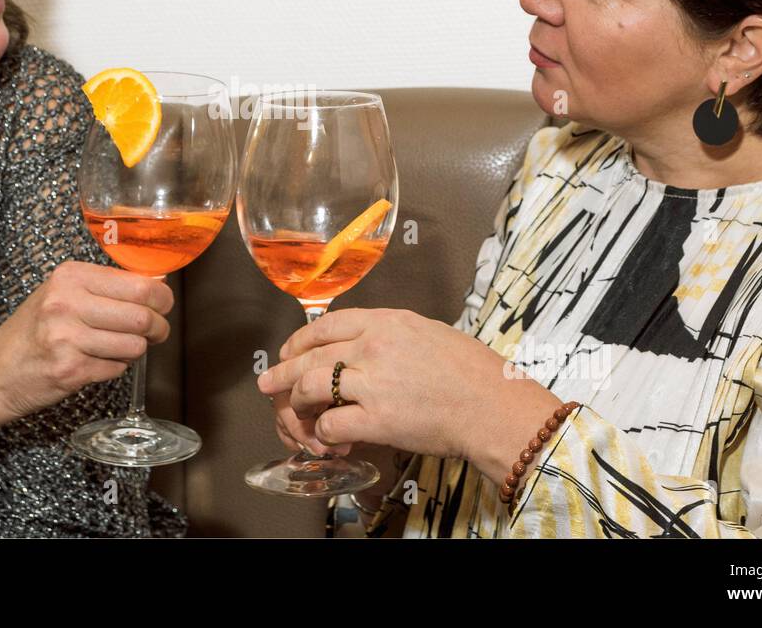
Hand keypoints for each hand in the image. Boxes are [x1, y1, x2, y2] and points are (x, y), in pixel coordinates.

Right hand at [0, 260, 173, 428]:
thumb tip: (159, 282)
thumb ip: (107, 287)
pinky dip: (115, 368)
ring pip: (135, 345)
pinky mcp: (70, 369)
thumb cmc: (31, 333)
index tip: (163, 306)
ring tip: (119, 348)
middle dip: (159, 327)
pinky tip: (97, 362)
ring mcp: (67, 337)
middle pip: (143, 315)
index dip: (162, 299)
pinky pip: (117, 368)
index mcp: (70, 276)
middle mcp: (67, 302)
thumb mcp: (62, 294)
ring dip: (136, 351)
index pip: (140, 284)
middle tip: (156, 332)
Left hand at [255, 307, 562, 482]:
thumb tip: (364, 343)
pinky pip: (331, 423)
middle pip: (309, 356)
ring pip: (311, 388)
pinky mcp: (376, 419)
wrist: (493, 405)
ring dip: (298, 405)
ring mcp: (372, 382)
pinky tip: (330, 440)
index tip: (289, 351)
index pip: (325, 325)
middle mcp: (372, 346)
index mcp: (386, 321)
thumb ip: (391, 334)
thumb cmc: (471, 372)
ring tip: (294, 416)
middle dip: (282, 372)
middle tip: (267, 384)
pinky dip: (324, 434)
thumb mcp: (427, 332)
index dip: (299, 341)